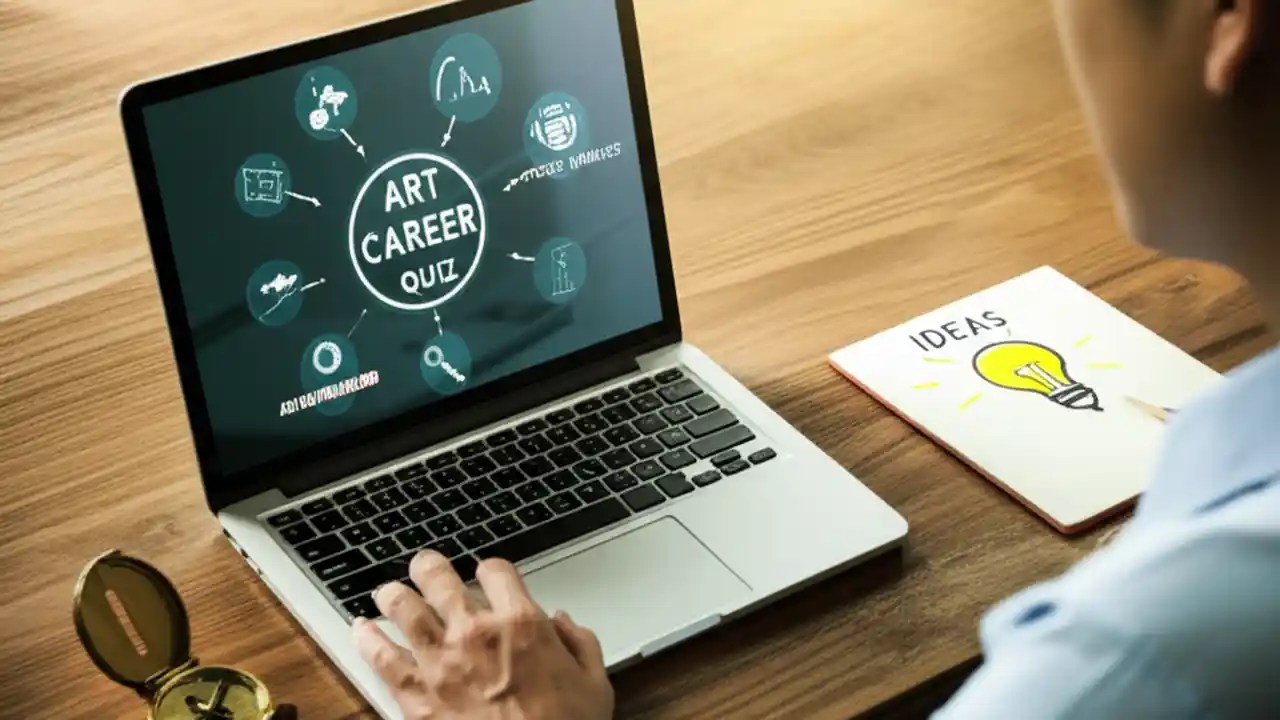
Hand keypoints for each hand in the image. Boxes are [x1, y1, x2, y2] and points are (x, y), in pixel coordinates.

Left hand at [353, 552, 614, 719]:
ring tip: (389, 592)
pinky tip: (361, 630)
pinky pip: (381, 657)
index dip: (491, 569)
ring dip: (394, 595)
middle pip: (439, 577)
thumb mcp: (594, 685)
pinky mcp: (415, 695)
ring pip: (403, 607)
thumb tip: (565, 624)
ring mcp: (440, 662)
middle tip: (425, 567)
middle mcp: (475, 632)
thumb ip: (580, 644)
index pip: (496, 570)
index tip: (488, 575)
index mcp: (522, 623)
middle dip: (429, 567)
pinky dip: (366, 639)